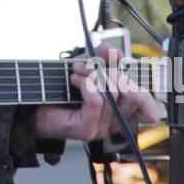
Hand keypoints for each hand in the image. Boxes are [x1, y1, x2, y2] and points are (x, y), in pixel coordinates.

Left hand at [34, 44, 164, 141]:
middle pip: (134, 94)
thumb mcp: (87, 64)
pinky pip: (97, 100)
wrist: (33, 99)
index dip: (142, 87)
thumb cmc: (60, 85)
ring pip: (114, 95)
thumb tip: (119, 54)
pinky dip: (85, 84)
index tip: (120, 67)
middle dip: (112, 72)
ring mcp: (102, 128)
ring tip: (75, 72)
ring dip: (92, 75)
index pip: (150, 109)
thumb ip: (104, 56)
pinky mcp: (87, 129)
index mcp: (120, 110)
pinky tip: (74, 81)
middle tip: (90, 67)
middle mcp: (115, 122)